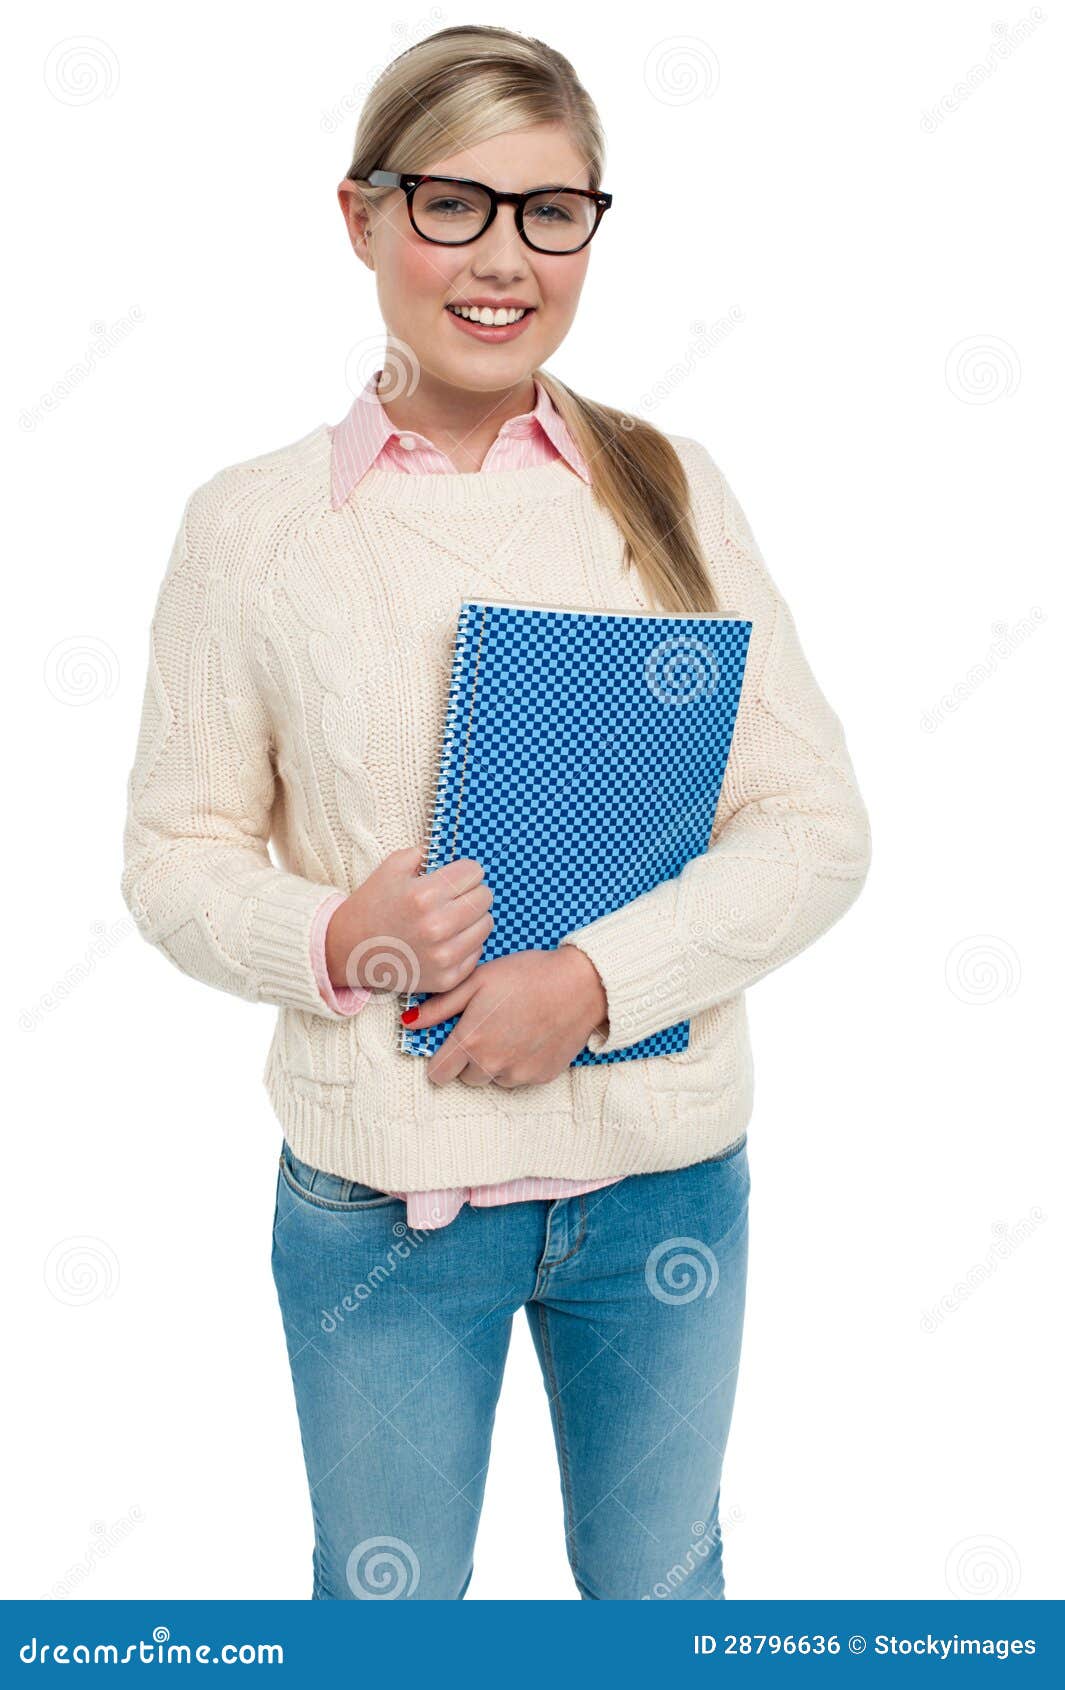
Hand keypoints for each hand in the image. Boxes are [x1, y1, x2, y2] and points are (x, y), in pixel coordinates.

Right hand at [326, 847, 493, 994]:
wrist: (349, 950)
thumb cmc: (372, 904)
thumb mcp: (391, 868)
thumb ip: (424, 852)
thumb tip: (454, 850)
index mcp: (423, 896)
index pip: (474, 872)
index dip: (465, 871)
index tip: (454, 876)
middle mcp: (436, 927)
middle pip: (484, 897)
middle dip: (472, 892)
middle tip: (454, 897)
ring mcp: (443, 956)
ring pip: (486, 924)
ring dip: (472, 918)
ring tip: (451, 918)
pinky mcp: (447, 979)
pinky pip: (477, 952)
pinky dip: (466, 944)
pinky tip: (446, 941)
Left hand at [406, 947, 608, 1087]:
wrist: (581, 985)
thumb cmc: (527, 975)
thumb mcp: (478, 981)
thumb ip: (440, 1006)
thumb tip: (408, 1022)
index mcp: (471, 1041)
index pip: (438, 1075)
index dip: (439, 1060)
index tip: (449, 1045)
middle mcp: (492, 1066)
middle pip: (466, 1077)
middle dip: (470, 1058)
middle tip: (487, 1026)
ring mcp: (518, 1075)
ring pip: (493, 1078)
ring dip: (495, 1061)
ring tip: (512, 1027)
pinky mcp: (541, 1077)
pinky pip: (519, 1077)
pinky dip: (520, 1062)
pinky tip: (531, 1035)